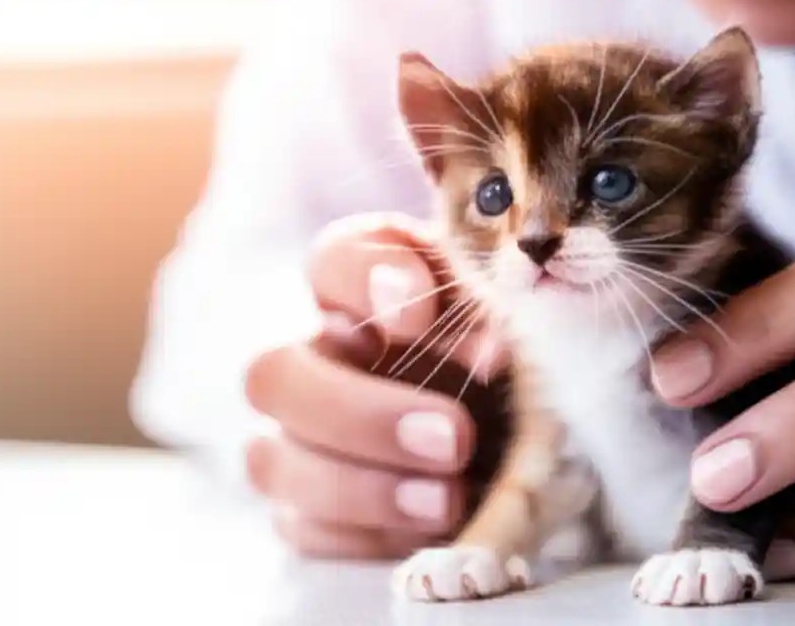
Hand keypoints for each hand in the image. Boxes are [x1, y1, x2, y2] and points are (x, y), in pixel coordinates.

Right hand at [245, 213, 503, 558]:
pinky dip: (368, 534)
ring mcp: (295, 438)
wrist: (521, 444)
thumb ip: (490, 319)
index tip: (424, 311)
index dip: (365, 281)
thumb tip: (489, 345)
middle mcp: (312, 359)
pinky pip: (305, 529)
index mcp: (362, 292)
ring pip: (273, 462)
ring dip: (363, 488)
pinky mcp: (305, 510)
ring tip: (447, 501)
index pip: (332, 261)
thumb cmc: (505, 369)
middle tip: (452, 437)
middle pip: (273, 377)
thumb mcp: (508, 327)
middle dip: (362, 414)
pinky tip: (427, 531)